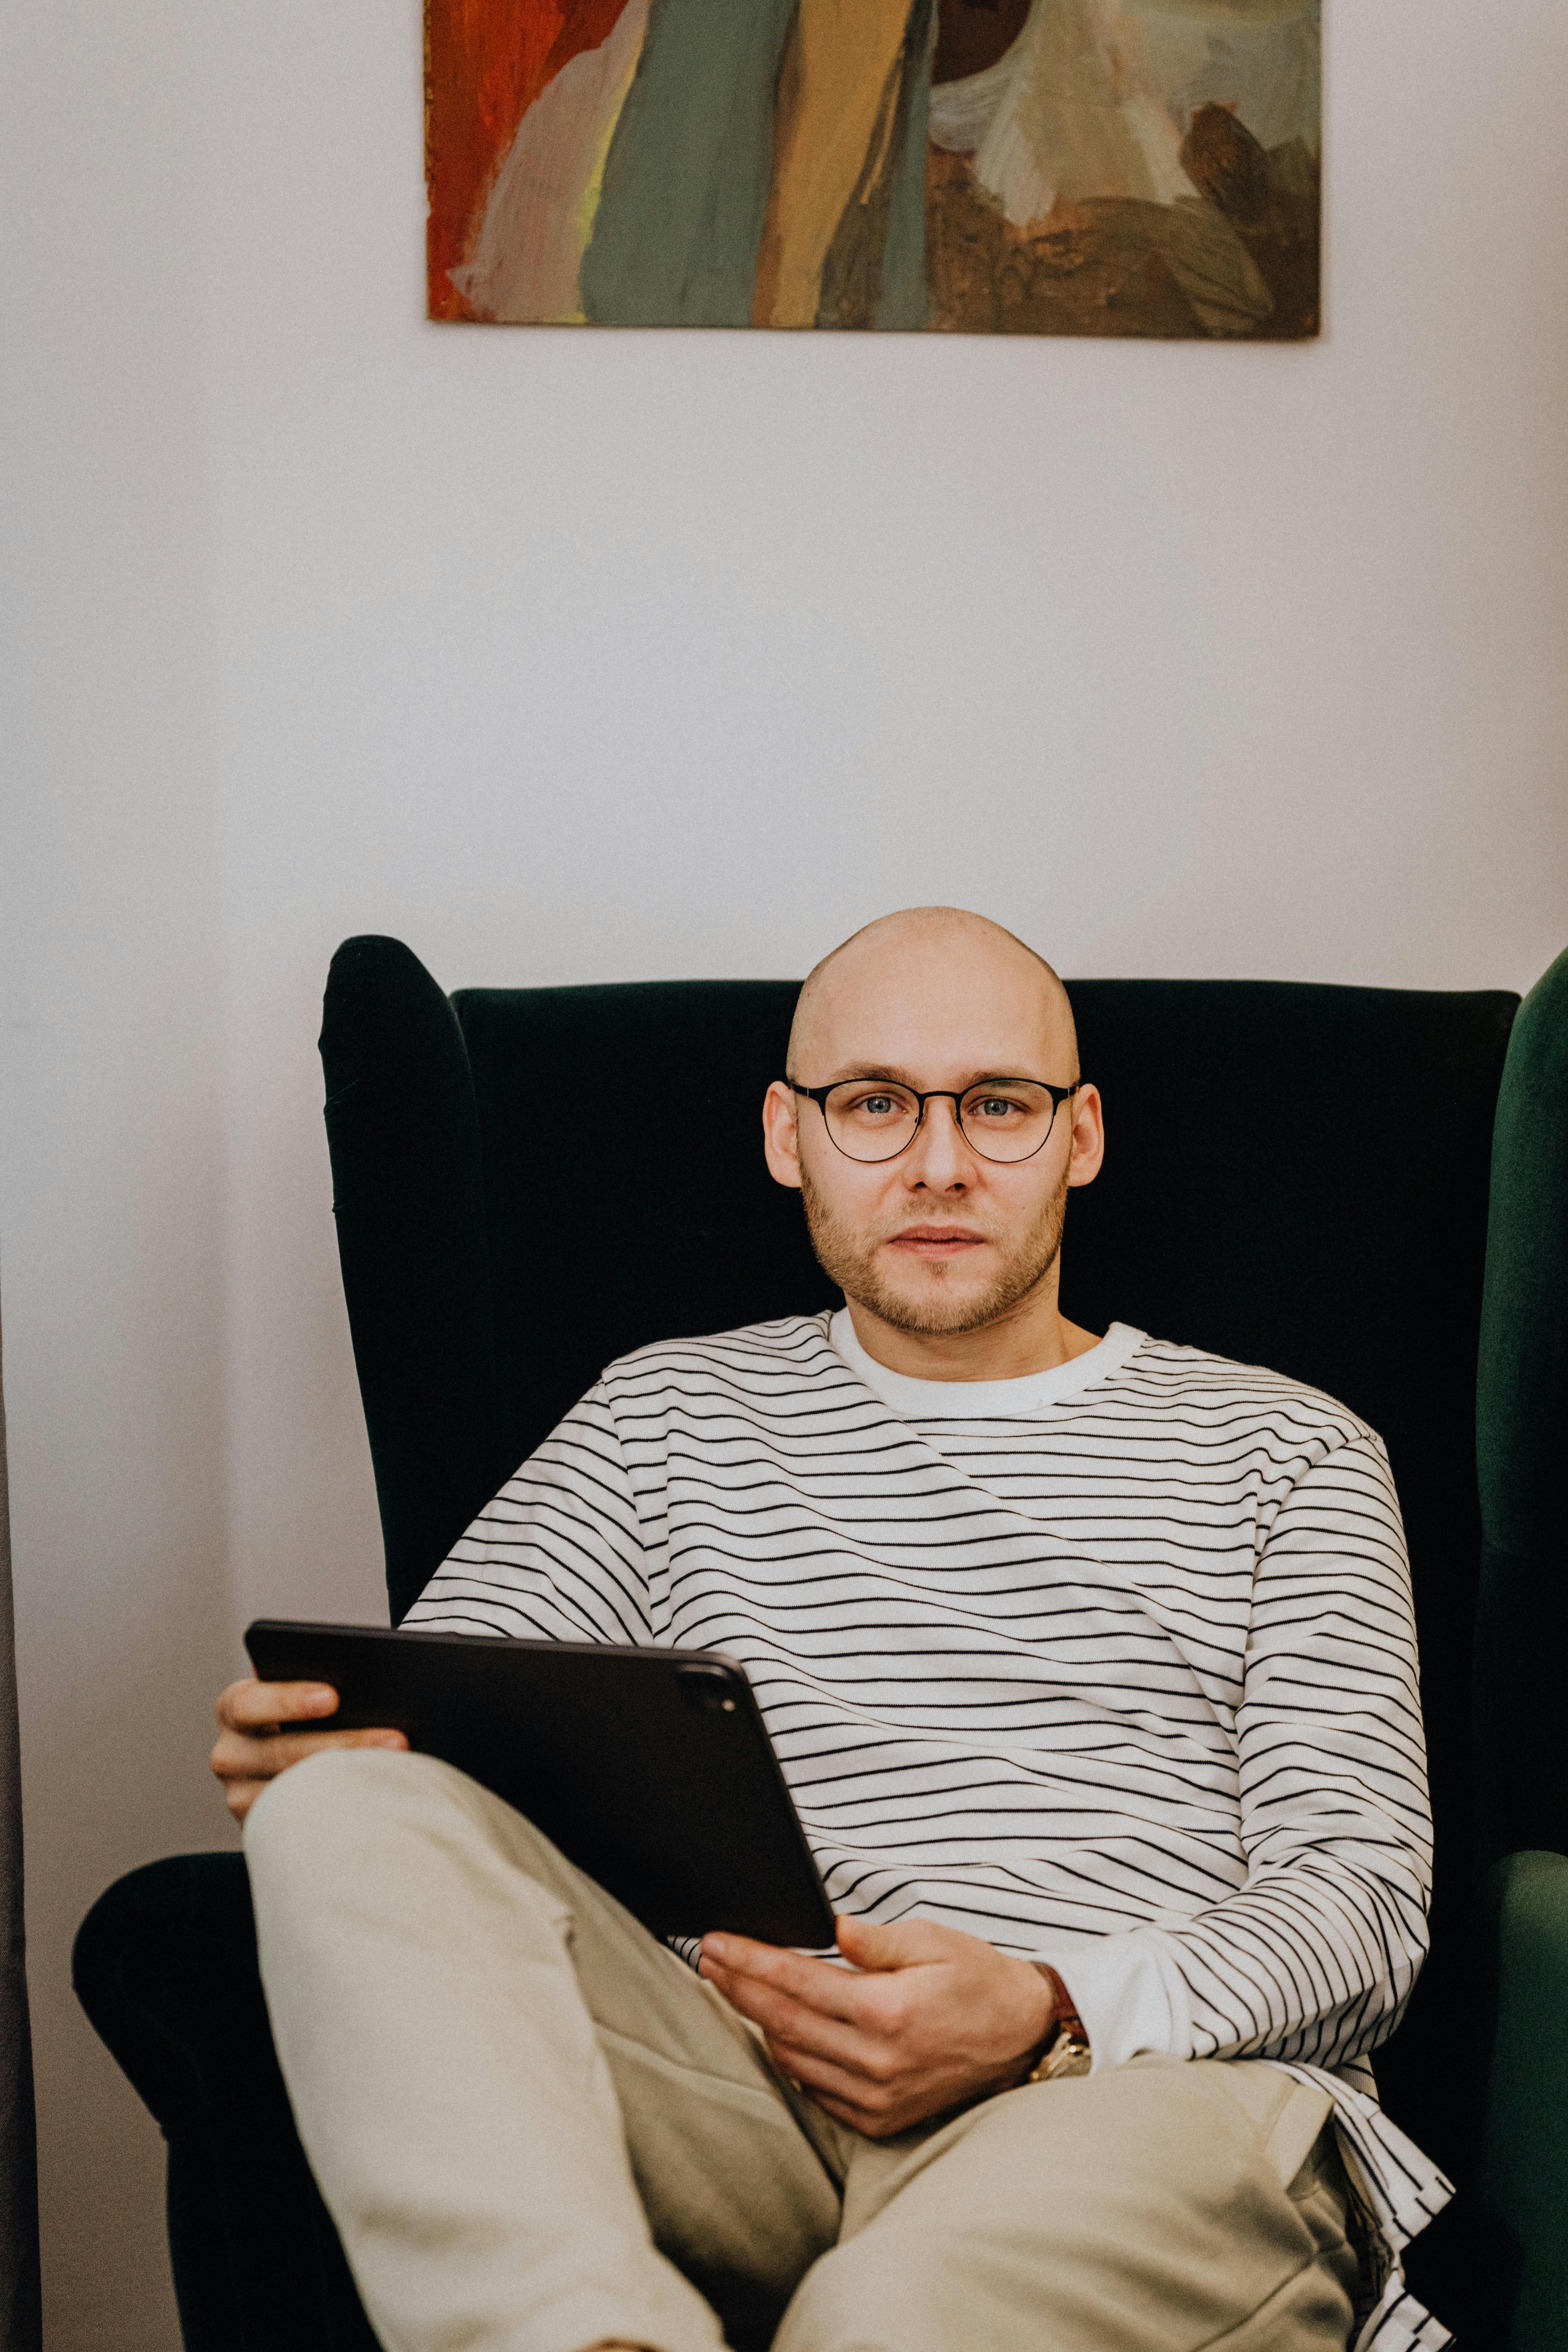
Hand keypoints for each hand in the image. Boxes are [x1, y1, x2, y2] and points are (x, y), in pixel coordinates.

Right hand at [211, 1680, 406, 1824]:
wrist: (292, 1759)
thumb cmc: (308, 1713)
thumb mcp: (302, 1693)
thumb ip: (322, 1685)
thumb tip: (374, 1682)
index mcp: (234, 1710)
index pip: (249, 1704)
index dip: (289, 1700)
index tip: (334, 1697)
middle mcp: (230, 1755)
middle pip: (282, 1753)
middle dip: (345, 1744)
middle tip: (397, 1739)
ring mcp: (242, 1797)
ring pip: (299, 1793)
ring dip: (354, 1781)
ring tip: (400, 1772)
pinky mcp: (265, 1829)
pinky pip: (307, 1824)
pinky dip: (346, 1811)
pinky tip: (384, 1800)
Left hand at [698, 1914, 1053, 2137]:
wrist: (1022, 2037)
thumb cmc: (978, 1979)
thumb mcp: (934, 1941)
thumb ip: (876, 1940)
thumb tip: (832, 1927)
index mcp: (888, 2011)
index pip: (796, 1982)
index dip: (749, 1961)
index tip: (716, 1943)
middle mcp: (878, 2061)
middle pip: (783, 2021)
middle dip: (738, 1987)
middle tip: (708, 1959)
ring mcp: (878, 2097)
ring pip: (793, 2059)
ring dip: (759, 2022)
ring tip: (736, 1988)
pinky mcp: (881, 2120)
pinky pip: (817, 2091)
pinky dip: (792, 2059)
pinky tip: (780, 2031)